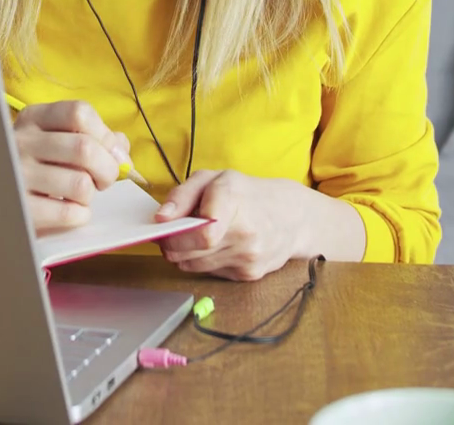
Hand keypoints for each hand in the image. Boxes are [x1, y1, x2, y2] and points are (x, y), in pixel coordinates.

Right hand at [13, 100, 128, 234]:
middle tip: (104, 180)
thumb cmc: (34, 166)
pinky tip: (69, 211)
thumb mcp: (54, 140)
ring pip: (80, 184)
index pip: (79, 112)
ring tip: (79, 195)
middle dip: (108, 169)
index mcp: (33, 118)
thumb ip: (92, 136)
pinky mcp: (20, 209)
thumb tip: (121, 147)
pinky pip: (68, 212)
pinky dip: (80, 215)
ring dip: (90, 194)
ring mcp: (17, 176)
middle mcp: (21, 142)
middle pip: (85, 148)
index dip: (104, 134)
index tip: (110, 151)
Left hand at [154, 170, 320, 280]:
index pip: (203, 234)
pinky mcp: (249, 275)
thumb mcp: (214, 178)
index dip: (176, 235)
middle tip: (170, 234)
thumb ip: (182, 195)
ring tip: (193, 237)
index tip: (165, 228)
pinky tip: (216, 246)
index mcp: (235, 201)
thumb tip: (160, 219)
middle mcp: (246, 234)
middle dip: (171, 245)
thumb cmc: (248, 193)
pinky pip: (210, 273)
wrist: (293, 216)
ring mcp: (249, 258)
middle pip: (191, 253)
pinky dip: (204, 262)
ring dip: (185, 255)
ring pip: (195, 266)